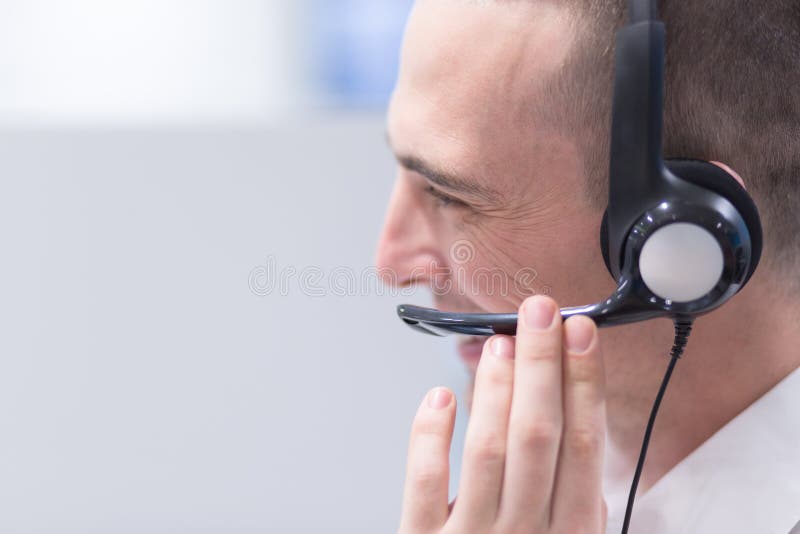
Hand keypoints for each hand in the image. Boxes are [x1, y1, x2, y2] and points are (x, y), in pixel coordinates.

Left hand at [399, 295, 606, 533]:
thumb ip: (572, 496)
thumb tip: (576, 419)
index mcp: (572, 533)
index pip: (584, 445)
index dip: (584, 383)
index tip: (580, 335)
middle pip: (539, 436)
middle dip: (543, 366)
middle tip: (541, 313)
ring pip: (488, 450)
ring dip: (495, 390)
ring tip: (499, 343)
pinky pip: (425, 483)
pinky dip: (430, 435)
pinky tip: (438, 397)